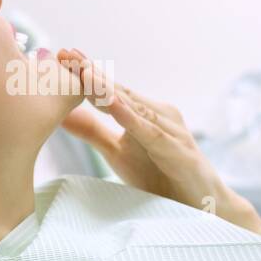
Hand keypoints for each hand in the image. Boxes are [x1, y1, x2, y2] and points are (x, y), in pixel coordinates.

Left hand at [55, 48, 260, 240]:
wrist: (200, 206)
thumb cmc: (159, 175)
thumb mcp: (117, 152)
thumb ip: (93, 132)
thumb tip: (62, 114)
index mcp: (143, 112)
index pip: (109, 89)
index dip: (86, 72)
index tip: (60, 55)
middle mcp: (158, 114)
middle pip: (119, 91)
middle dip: (91, 72)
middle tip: (65, 53)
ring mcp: (171, 130)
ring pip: (134, 106)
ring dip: (107, 89)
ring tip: (83, 73)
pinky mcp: (178, 151)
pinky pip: (151, 132)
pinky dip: (131, 118)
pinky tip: (113, 105)